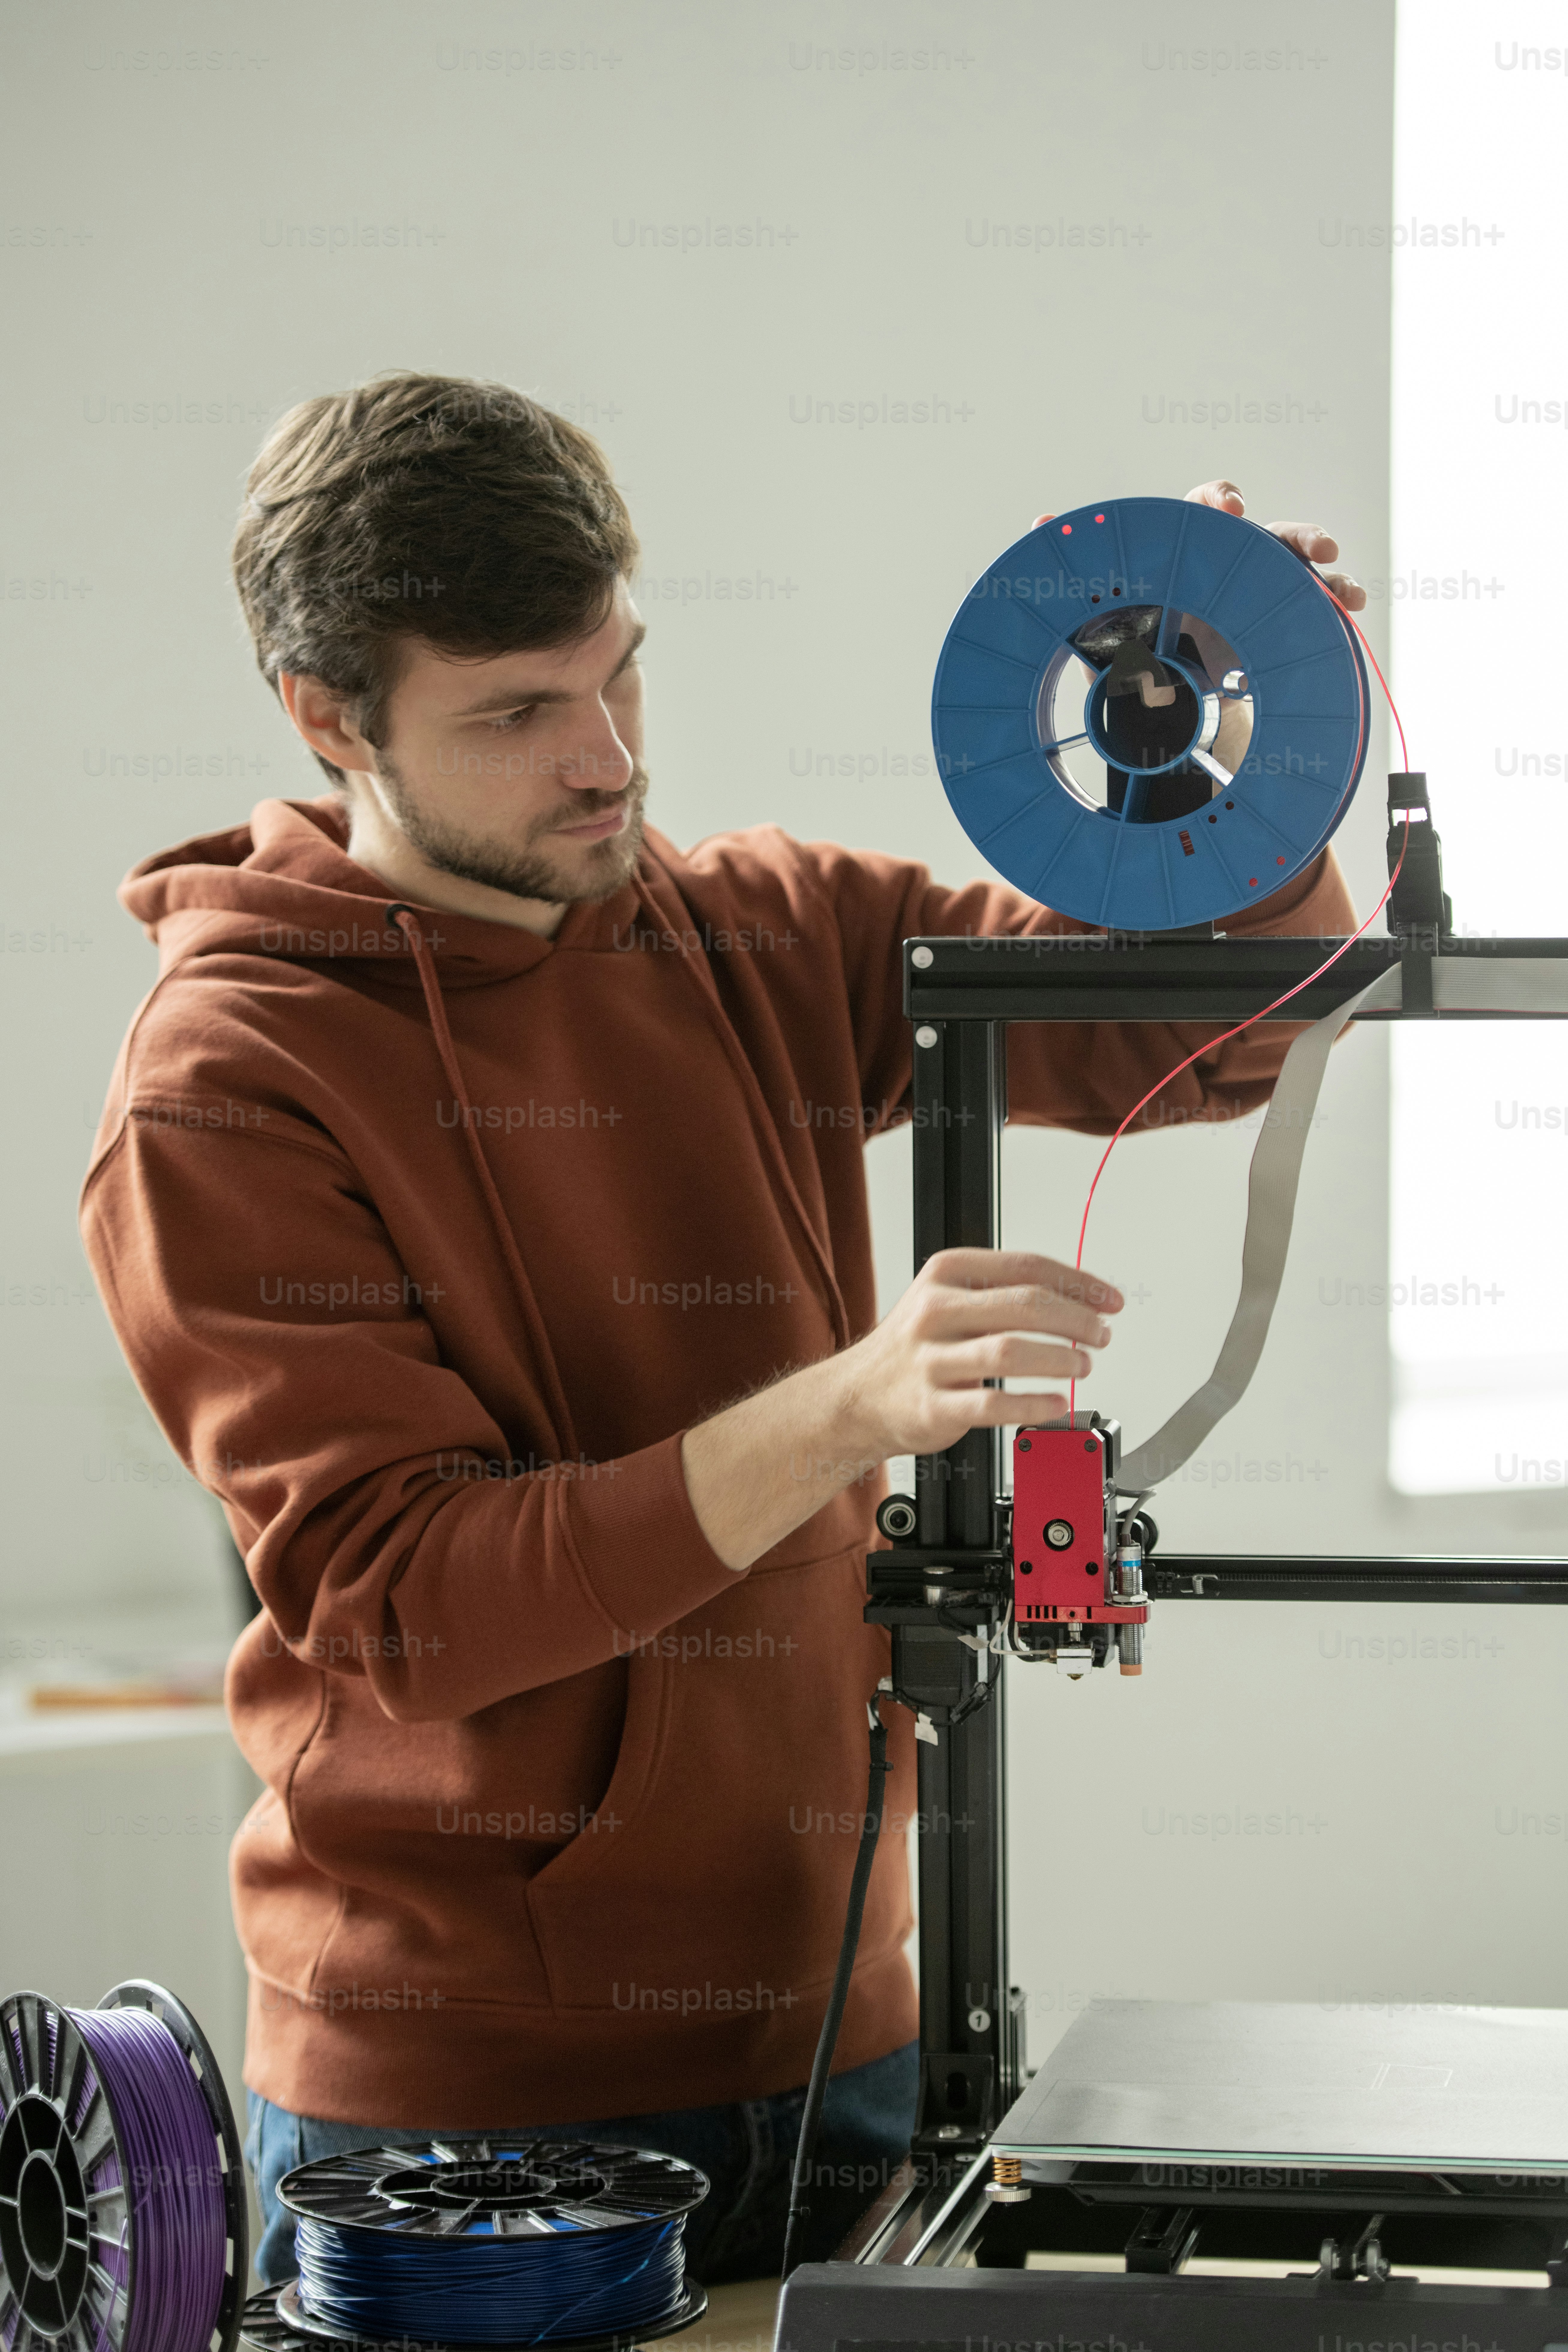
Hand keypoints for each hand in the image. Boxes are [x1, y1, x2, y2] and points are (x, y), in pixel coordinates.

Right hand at [836, 1247, 1121, 1461]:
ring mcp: (932, 1360)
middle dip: (1077, 1319)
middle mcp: (937, 1312)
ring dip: (1060, 1358)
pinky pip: (994, 1404)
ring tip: (1083, 1365)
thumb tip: (1075, 1295)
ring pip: (1011, 1351)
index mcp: (946, 1274)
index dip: (1078, 1282)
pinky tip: (1056, 1404)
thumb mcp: (947, 1299)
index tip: (1109, 1300)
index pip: (1026, 1267)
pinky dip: (1033, 1404)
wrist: (857, 1398)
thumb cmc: (914, 1348)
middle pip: (1025, 1305)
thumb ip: (1001, 1291)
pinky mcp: (933, 1406)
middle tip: (1101, 1333)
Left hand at [1031, 485, 1365, 612]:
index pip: (1208, 506)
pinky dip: (1338, 604)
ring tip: (1345, 592)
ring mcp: (1262, 591)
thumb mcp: (1101, 614)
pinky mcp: (1280, 624)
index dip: (1222, 500)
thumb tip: (1041, 521)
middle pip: (1272, 532)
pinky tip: (1349, 611)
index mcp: (1191, 546)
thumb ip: (1079, 568)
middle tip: (1316, 547)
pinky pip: (1316, 608)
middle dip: (1298, 534)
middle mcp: (1233, 561)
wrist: (1156, 703)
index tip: (1230, 510)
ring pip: (1306, 568)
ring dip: (1331, 573)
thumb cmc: (1133, 644)